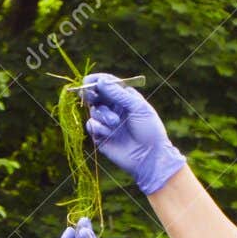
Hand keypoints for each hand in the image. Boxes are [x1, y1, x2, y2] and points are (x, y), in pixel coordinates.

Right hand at [79, 73, 186, 194]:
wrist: (148, 157)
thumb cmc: (149, 130)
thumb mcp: (137, 107)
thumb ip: (118, 94)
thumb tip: (100, 81)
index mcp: (125, 98)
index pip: (107, 84)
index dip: (97, 80)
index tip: (87, 80)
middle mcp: (114, 108)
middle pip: (96, 95)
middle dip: (90, 94)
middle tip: (87, 94)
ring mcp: (106, 122)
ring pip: (93, 110)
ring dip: (102, 114)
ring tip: (115, 123)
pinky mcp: (100, 136)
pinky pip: (91, 125)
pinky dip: (98, 127)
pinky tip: (108, 133)